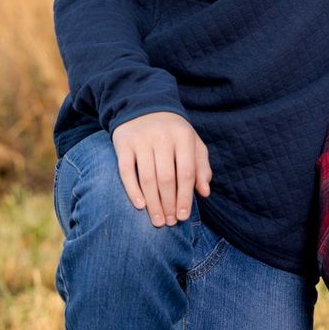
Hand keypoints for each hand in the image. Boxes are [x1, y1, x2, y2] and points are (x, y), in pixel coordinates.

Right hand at [111, 111, 210, 226]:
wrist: (143, 107)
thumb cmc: (173, 132)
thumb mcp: (192, 143)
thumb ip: (201, 166)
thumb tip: (204, 193)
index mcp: (184, 137)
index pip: (187, 172)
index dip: (186, 196)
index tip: (184, 216)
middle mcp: (162, 137)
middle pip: (167, 178)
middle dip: (169, 203)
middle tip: (169, 222)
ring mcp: (141, 140)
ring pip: (148, 178)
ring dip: (153, 203)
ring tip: (157, 220)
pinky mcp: (123, 144)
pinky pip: (126, 171)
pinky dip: (132, 190)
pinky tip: (140, 205)